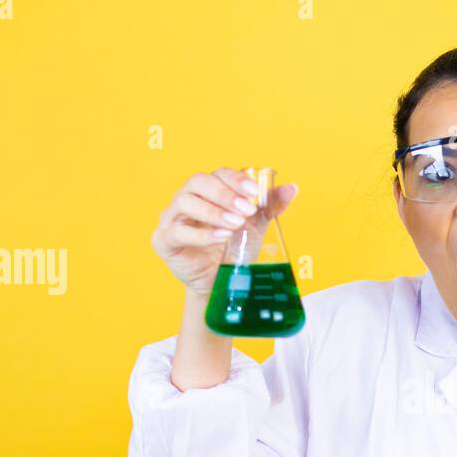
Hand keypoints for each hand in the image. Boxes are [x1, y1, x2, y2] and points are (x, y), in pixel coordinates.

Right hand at [150, 167, 298, 297]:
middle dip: (224, 194)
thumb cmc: (234, 249)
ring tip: (235, 224)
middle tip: (245, 210)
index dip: (235, 180)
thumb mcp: (256, 225)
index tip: (254, 193)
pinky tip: (220, 237)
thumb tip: (293, 187)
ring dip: (213, 211)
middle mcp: (187, 198)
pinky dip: (200, 233)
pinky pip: (177, 231)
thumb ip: (270, 205)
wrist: (220, 282)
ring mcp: (171, 218)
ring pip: (185, 202)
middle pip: (199, 182)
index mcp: (208, 190)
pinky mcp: (164, 240)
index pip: (218, 173)